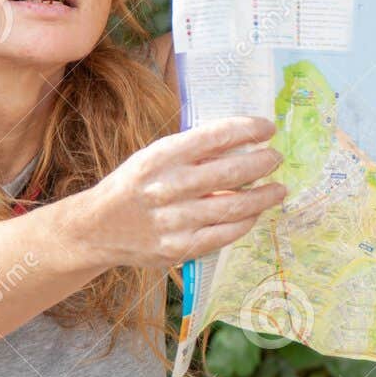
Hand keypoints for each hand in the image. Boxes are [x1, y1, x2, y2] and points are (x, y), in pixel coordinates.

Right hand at [75, 116, 285, 270]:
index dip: (248, 129)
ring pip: (234, 207)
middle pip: (231, 172)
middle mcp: (168, 188)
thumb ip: (192, 152)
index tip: (268, 128)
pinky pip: (225, 234)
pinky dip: (246, 221)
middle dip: (262, 162)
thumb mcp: (154, 157)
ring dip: (264, 196)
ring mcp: (174, 221)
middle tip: (276, 158)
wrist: (96, 228)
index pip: (215, 136)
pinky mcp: (179, 248)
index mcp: (161, 157)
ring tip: (278, 189)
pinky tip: (256, 213)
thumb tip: (242, 141)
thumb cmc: (134, 185)